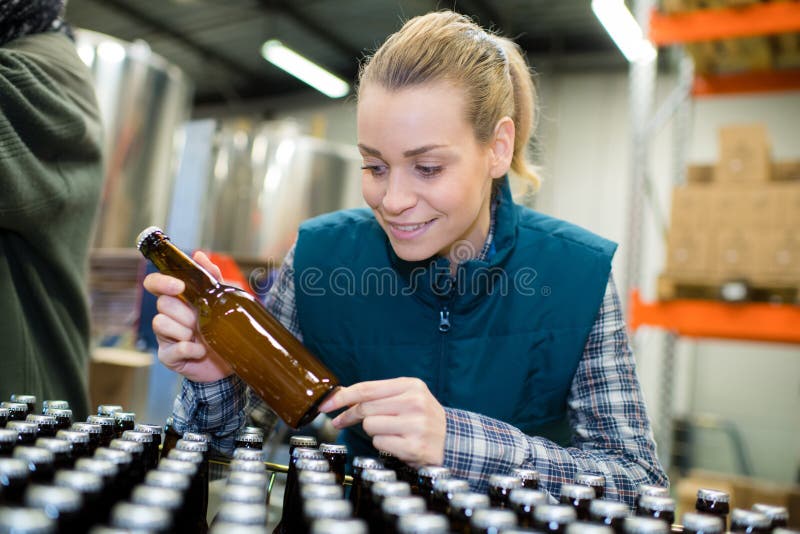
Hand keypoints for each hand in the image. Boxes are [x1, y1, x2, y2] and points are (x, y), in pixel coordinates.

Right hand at [142, 251, 233, 382]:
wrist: (231, 358)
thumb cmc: (222, 327)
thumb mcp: (222, 300)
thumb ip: (211, 278)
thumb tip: (198, 255)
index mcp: (178, 299)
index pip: (155, 284)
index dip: (161, 282)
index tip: (180, 286)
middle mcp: (168, 316)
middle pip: (162, 303)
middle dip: (184, 312)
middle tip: (200, 320)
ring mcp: (166, 336)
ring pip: (160, 323)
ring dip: (184, 329)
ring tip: (200, 336)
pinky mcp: (168, 356)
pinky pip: (173, 349)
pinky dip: (190, 349)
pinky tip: (201, 351)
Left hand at [319, 377, 445, 466]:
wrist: (453, 440)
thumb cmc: (423, 418)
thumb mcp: (407, 397)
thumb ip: (378, 395)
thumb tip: (341, 397)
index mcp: (411, 386)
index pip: (367, 388)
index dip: (342, 396)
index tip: (325, 404)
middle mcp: (414, 402)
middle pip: (365, 408)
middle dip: (351, 416)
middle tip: (343, 421)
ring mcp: (415, 425)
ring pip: (370, 426)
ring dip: (374, 432)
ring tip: (391, 432)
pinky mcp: (413, 446)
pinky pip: (379, 444)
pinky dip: (383, 445)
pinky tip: (398, 443)